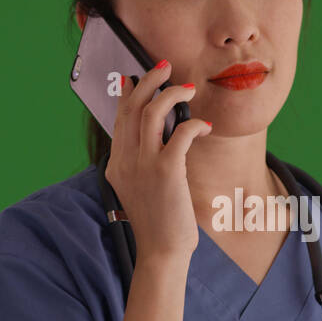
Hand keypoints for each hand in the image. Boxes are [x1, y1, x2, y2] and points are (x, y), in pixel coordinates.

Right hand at [104, 60, 211, 261]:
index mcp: (117, 164)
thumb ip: (142, 162)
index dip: (128, 93)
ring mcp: (144, 165)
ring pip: (152, 112)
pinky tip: (204, 127)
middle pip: (133, 107)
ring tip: (188, 89)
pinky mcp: (166, 172)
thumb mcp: (141, 188)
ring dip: (171, 94)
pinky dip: (194, 124)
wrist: (161, 252)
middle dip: (149, 81)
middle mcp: (126, 160)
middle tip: (165, 68)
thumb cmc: (158, 222)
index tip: (136, 76)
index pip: (120, 118)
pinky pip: (180, 134)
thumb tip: (160, 137)